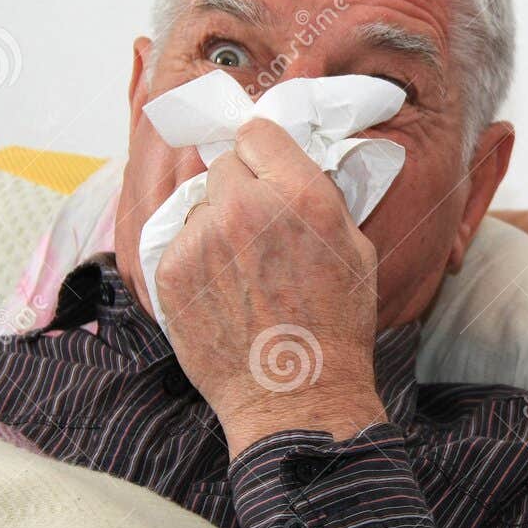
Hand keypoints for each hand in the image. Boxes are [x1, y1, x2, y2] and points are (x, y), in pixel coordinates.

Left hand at [153, 118, 387, 456]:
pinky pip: (180, 243)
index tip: (265, 166)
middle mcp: (246, 208)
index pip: (257, 131)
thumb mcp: (355, 248)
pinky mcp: (171, 271)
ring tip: (242, 273)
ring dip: (216, 226)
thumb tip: (293, 162)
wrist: (297, 397)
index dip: (262, 151)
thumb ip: (320, 195)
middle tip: (259, 230)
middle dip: (241, 190)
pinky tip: (223, 294)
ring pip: (200, 206)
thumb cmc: (335, 328)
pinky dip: (196, 261)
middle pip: (224, 165)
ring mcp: (203, 239)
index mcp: (300, 195)